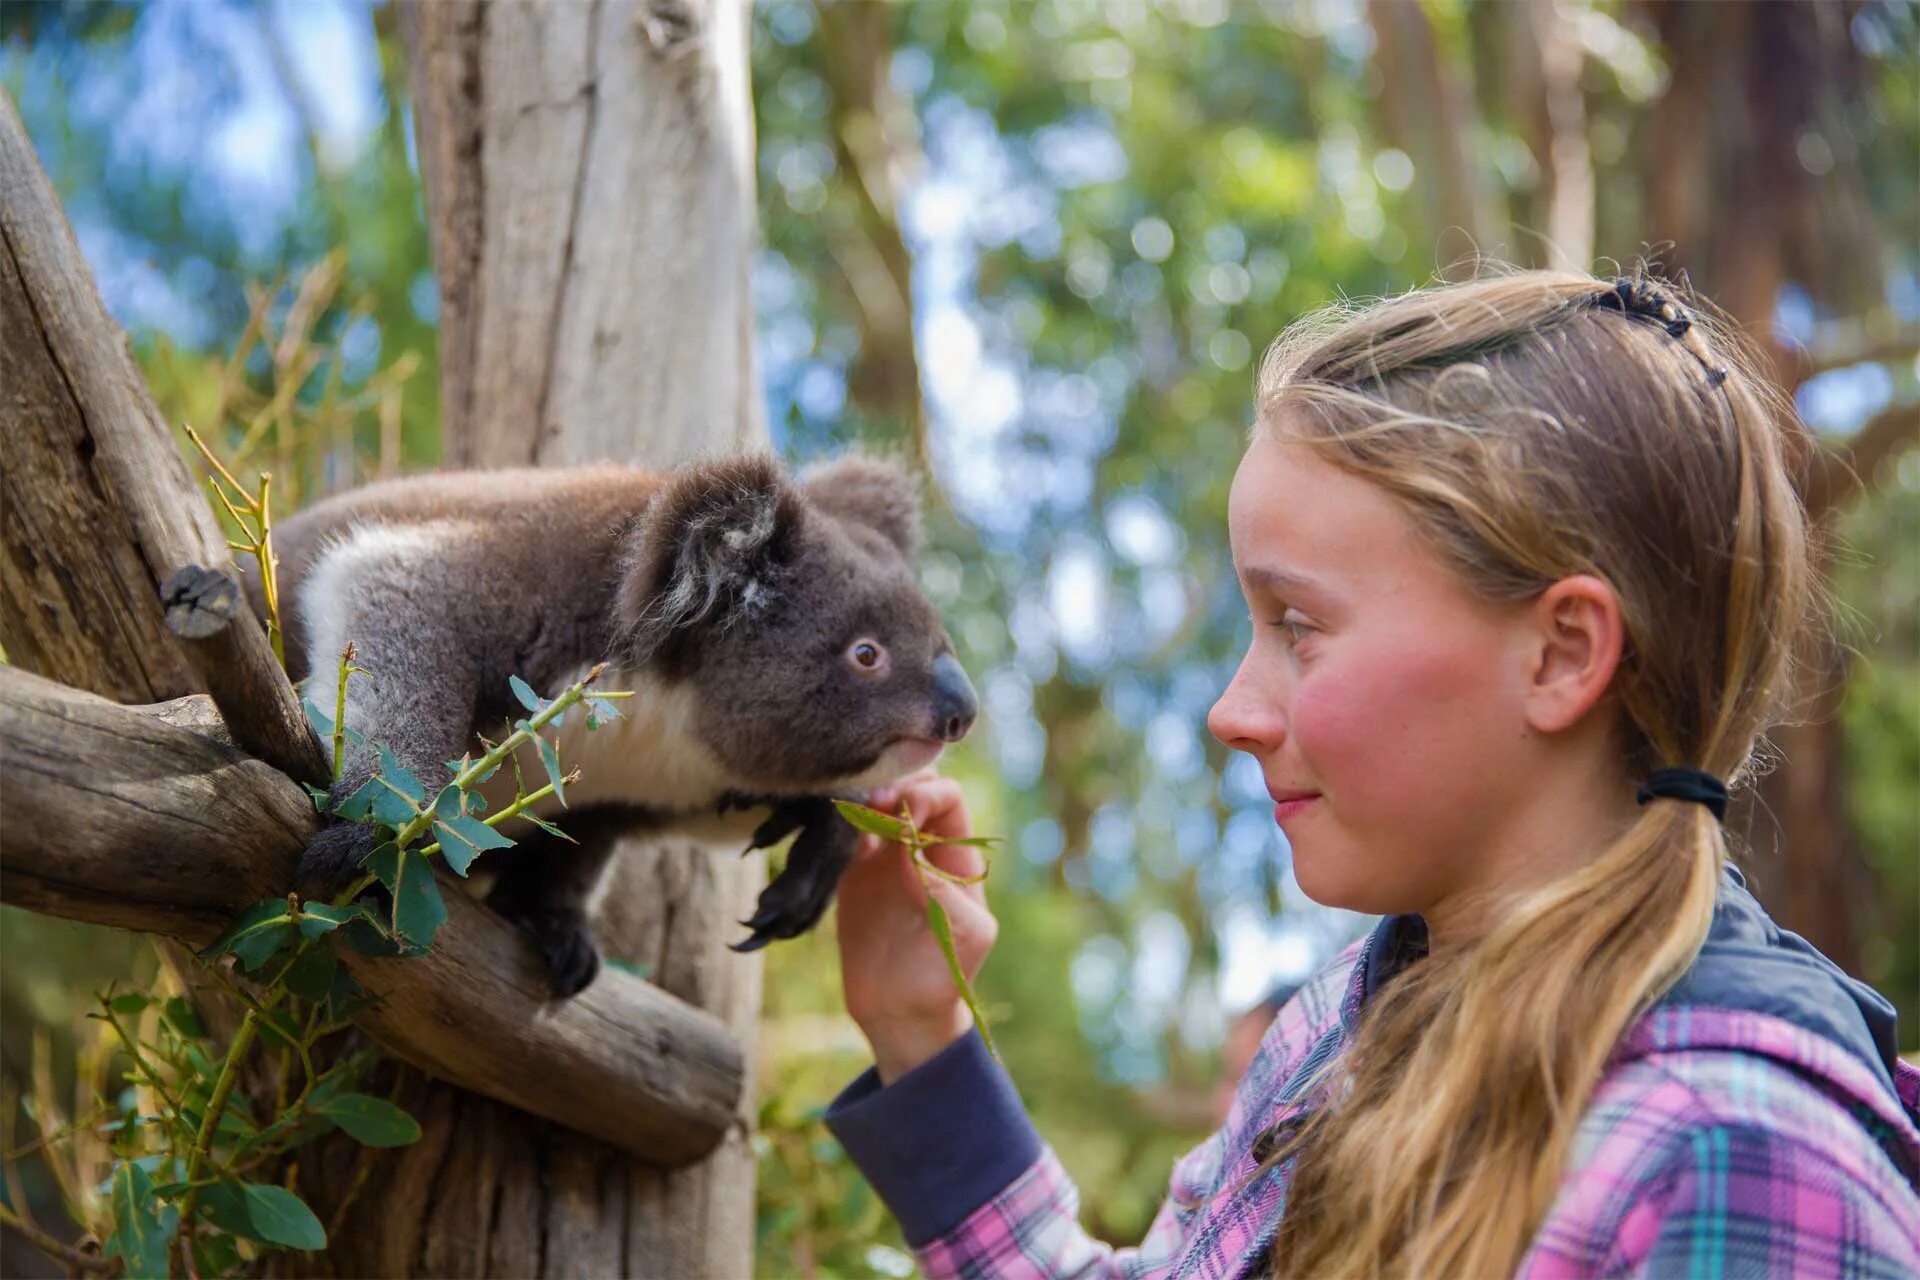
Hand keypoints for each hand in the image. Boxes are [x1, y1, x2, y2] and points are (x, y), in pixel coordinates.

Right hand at [836, 773, 998, 1083]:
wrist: (902, 1012)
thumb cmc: (945, 975)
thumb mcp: (965, 935)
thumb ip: (944, 892)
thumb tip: (909, 851)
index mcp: (957, 857)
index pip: (949, 799)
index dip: (928, 796)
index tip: (904, 815)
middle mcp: (922, 848)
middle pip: (911, 789)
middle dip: (893, 786)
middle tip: (870, 804)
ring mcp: (886, 858)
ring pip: (875, 804)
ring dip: (862, 798)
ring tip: (847, 810)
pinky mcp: (853, 874)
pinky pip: (845, 834)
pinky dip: (837, 822)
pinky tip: (830, 825)